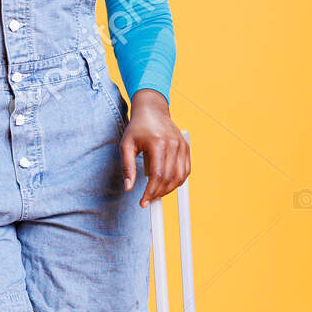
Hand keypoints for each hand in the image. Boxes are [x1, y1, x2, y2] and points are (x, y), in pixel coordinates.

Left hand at [120, 89, 188, 207]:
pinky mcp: (186, 148)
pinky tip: (167, 185)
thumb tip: (128, 187)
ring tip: (157, 194)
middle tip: (148, 199)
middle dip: (158, 193)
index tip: (143, 202)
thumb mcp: (126, 145)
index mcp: (158, 143)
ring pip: (180, 177)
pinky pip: (186, 170)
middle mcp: (173, 144)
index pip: (157, 175)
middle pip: (169, 178)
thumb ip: (127, 167)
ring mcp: (182, 146)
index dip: (151, 192)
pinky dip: (178, 181)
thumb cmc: (137, 127)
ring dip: (169, 190)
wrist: (152, 110)